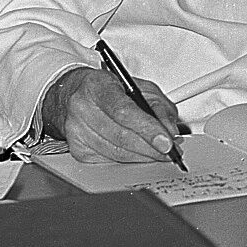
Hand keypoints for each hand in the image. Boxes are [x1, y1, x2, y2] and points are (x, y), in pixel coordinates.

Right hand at [44, 66, 183, 162]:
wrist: (76, 94)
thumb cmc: (110, 88)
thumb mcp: (140, 87)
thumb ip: (159, 107)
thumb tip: (170, 131)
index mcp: (97, 86)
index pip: (124, 112)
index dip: (147, 129)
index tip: (167, 142)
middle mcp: (82, 107)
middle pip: (121, 137)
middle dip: (150, 148)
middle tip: (169, 151)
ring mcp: (76, 130)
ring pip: (116, 153)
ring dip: (142, 156)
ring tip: (158, 153)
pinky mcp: (77, 148)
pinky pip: (109, 160)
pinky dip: (129, 160)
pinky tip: (138, 154)